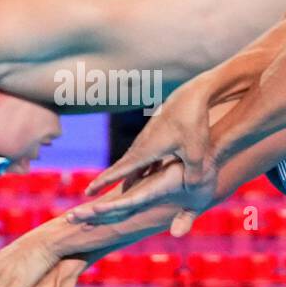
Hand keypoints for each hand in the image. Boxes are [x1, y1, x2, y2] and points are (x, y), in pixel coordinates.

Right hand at [76, 83, 215, 226]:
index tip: (88, 192)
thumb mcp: (197, 153)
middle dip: (108, 179)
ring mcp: (150, 136)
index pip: (120, 170)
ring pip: (135, 159)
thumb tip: (193, 189)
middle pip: (123, 166)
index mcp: (147, 150)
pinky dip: (144, 164)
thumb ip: (194, 175)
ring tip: (121, 187)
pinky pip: (148, 152)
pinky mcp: (159, 131)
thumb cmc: (195, 123)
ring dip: (127, 173)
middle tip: (91, 192)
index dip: (104, 182)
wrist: (194, 94)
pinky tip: (149, 171)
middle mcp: (143, 143)